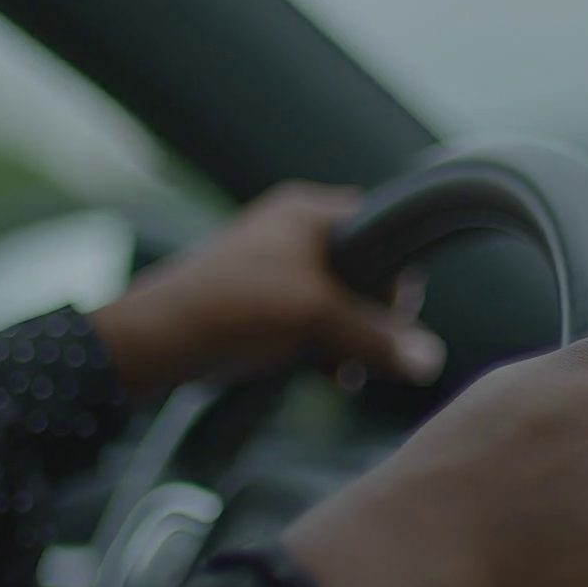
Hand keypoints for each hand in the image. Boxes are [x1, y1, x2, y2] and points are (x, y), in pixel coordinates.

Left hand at [87, 181, 444, 399]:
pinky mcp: (255, 299)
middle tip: (372, 350)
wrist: (157, 341)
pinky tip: (325, 375)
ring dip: (346, 337)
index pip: (380, 228)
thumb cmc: (234, 309)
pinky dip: (319, 344)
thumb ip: (378, 339)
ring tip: (345, 369)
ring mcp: (270, 264)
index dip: (396, 275)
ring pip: (333, 299)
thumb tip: (430, 360)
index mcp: (308, 211)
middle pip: (360, 270)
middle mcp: (290, 229)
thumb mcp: (318, 321)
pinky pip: (305, 317)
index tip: (398, 316)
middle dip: (371, 316)